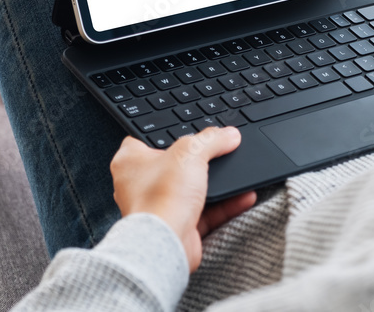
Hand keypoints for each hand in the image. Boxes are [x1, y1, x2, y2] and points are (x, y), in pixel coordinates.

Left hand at [110, 127, 255, 271]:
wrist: (166, 244)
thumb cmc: (161, 198)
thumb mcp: (190, 152)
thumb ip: (211, 139)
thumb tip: (228, 134)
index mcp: (130, 161)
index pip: (147, 138)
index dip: (169, 133)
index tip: (193, 130)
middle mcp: (140, 185)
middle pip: (175, 165)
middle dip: (200, 161)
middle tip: (219, 150)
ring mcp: (158, 207)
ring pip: (191, 190)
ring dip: (217, 184)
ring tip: (235, 171)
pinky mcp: (177, 227)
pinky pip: (205, 213)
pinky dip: (225, 205)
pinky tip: (243, 196)